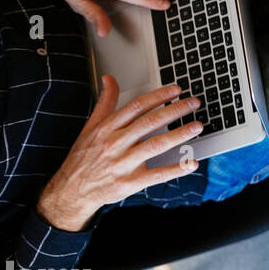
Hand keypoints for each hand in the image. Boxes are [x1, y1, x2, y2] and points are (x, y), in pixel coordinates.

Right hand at [37, 77, 202, 231]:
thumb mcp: (90, 127)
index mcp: (107, 128)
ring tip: (197, 126)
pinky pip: (156, 175)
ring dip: (179, 135)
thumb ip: (104, 102)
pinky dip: (175, 169)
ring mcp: (123, 163)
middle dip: (175, 110)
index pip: (137, 106)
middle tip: (194, 103)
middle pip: (150, 122)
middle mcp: (115, 143)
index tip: (176, 90)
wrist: (71, 190)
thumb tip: (109, 79)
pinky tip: (192, 163)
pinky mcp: (130, 182)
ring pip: (156, 145)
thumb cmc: (84, 157)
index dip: (158, 96)